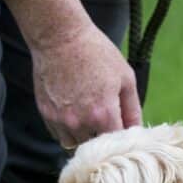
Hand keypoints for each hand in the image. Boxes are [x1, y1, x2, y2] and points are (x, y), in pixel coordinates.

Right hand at [30, 24, 141, 148]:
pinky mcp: (46, 115)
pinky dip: (68, 130)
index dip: (122, 137)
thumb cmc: (96, 52)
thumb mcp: (125, 77)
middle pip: (97, 146)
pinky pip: (60, 135)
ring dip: (84, 136)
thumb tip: (136, 131)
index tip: (123, 128)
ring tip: (88, 114)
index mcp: (104, 114)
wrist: (59, 36)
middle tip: (106, 119)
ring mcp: (61, 121)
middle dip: (103, 136)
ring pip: (76, 144)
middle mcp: (81, 123)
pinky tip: (73, 110)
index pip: (117, 143)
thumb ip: (133, 109)